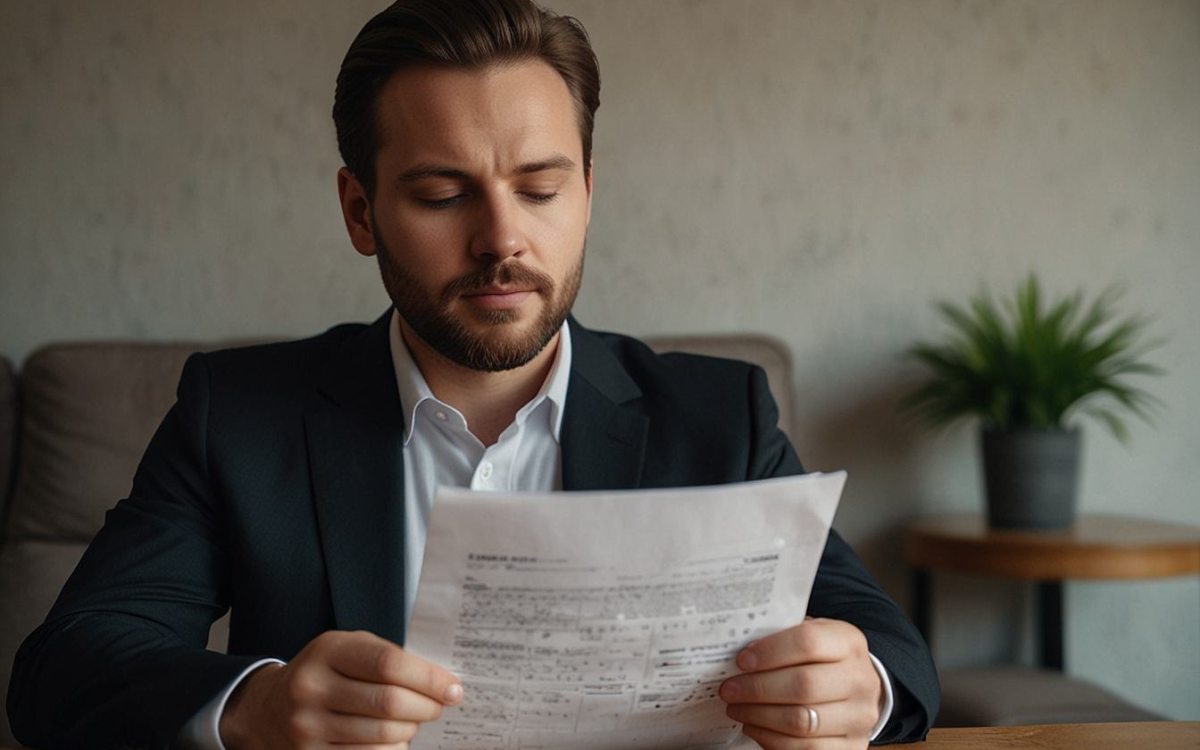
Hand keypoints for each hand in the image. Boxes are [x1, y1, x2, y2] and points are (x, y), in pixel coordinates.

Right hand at [219, 630, 461, 748]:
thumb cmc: (326, 672)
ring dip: (411, 729)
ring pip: (383, 734)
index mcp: (328, 651)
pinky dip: (393, 747)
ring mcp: (308, 726)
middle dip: (427, 706)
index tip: (453, 687)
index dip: (428, 678)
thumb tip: (442, 683)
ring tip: (416, 719)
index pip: (388, 664)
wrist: (269, 708)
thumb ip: (389, 659)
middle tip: (440, 705)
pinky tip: (396, 737)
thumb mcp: (349, 649)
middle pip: (389, 702)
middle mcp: (312, 687)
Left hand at [720, 618, 881, 748]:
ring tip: (736, 708)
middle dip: (757, 688)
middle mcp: (860, 679)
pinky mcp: (851, 746)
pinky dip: (771, 739)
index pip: (808, 642)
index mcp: (848, 642)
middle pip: (803, 685)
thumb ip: (782, 638)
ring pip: (801, 721)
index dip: (769, 652)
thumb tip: (738, 649)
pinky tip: (754, 727)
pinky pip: (805, 748)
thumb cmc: (822, 659)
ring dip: (759, 716)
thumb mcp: (812, 636)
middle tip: (729, 689)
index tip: (741, 661)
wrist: (857, 689)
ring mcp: (859, 717)